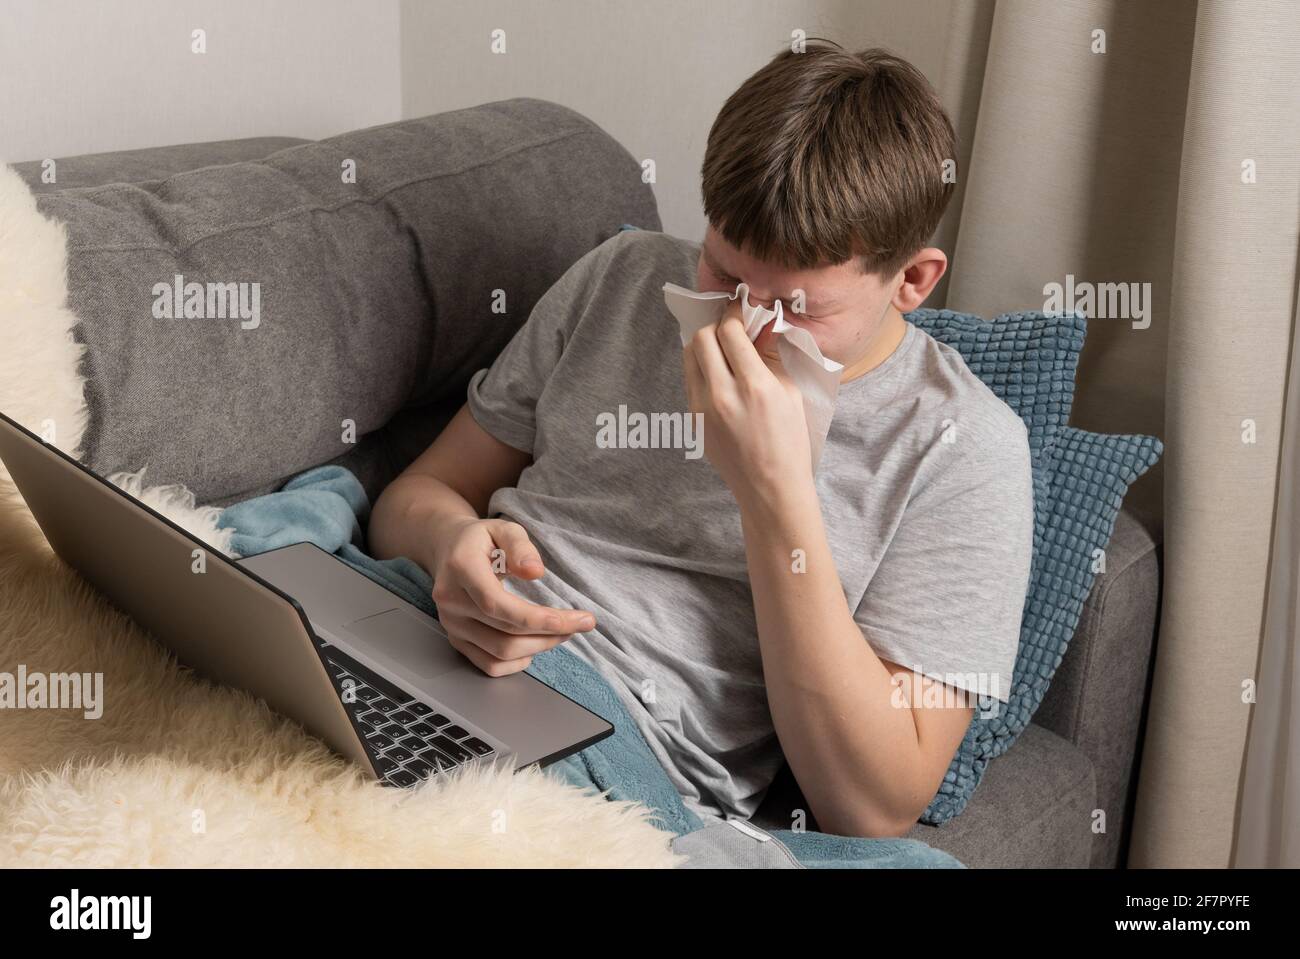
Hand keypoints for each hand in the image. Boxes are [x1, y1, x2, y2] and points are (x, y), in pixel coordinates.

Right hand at [429, 517, 595, 675]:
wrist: (448, 549)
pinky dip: (517, 663)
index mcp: (461, 569)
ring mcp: (451, 624)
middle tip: (580, 623)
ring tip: (562, 632)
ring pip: (500, 653)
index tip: (574, 619)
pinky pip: (489, 665)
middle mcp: (451, 601)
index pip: (498, 604)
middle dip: (550, 633)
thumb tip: (535, 572)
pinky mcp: (456, 639)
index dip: (537, 618)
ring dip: (539, 647)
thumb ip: (520, 546)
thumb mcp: (503, 529)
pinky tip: (535, 645)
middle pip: (505, 633)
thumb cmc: (482, 540)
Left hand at [683, 301, 813, 510]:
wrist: (770, 488)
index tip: (741, 309)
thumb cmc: (790, 442)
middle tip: (730, 327)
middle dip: (715, 325)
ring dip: (704, 345)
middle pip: (701, 338)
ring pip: (689, 357)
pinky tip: (718, 373)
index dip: (734, 313)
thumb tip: (762, 326)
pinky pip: (690, 381)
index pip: (730, 332)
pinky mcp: (692, 421)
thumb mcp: (791, 394)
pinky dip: (702, 368)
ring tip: (721, 347)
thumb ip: (771, 358)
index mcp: (754, 386)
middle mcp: (723, 395)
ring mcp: (702, 410)